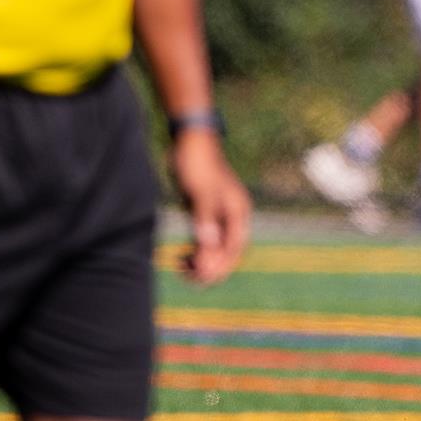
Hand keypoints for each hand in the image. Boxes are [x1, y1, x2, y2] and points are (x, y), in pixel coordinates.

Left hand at [170, 129, 249, 285]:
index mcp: (238, 210)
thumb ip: (206, 218)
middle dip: (212, 267)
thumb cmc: (198, 163)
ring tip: (182, 270)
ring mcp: (219, 213)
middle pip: (227, 250)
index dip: (222, 264)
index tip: (204, 277)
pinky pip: (204, 237)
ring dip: (202, 260)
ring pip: (215, 245)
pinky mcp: (205, 210)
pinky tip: (182, 256)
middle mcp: (232, 214)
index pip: (235, 246)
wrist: (190, 140)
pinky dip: (195, 249)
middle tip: (191, 279)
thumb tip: (208, 245)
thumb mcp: (202, 191)